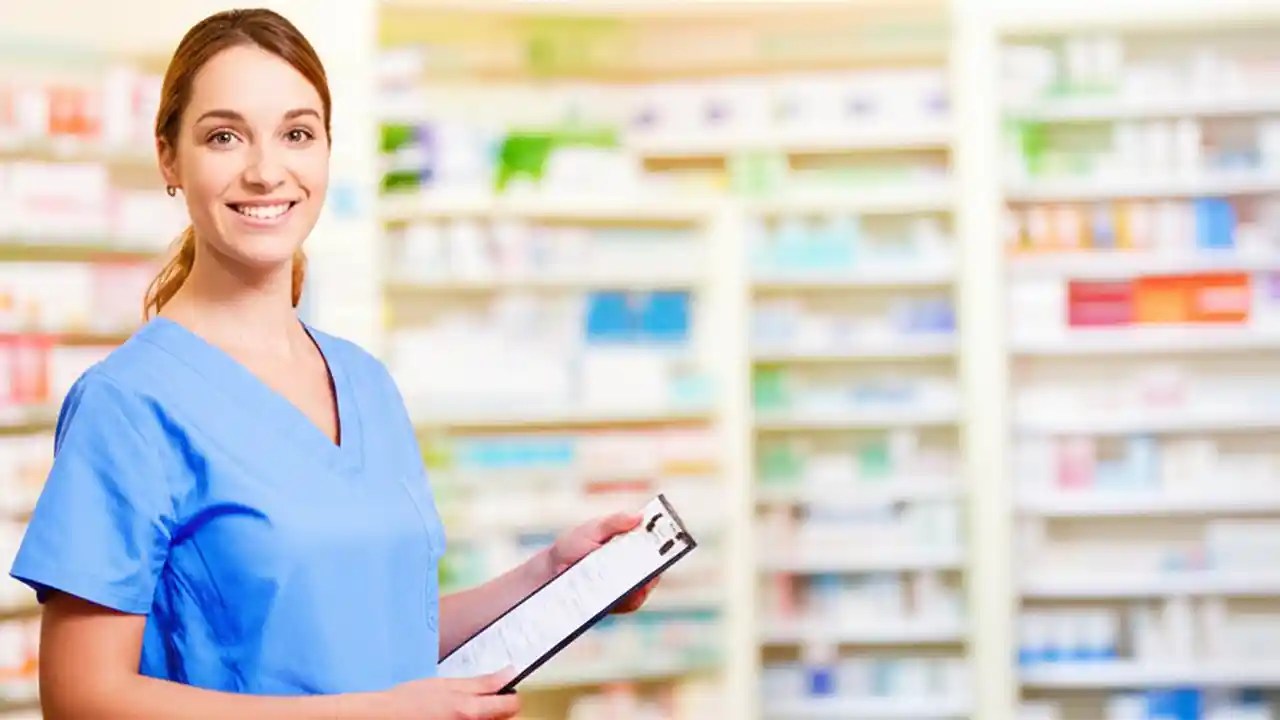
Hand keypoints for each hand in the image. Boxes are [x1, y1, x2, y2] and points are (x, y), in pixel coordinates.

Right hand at [377, 670, 519, 719]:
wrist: (384, 717)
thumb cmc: (409, 700)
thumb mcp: (447, 684)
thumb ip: (482, 683)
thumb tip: (508, 674)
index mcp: (469, 711)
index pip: (512, 706)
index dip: (512, 695)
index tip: (507, 691)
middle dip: (501, 710)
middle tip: (487, 701)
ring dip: (488, 717)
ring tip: (468, 710)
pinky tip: (457, 717)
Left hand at [545, 512, 659, 613]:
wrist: (551, 571)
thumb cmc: (573, 544)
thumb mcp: (593, 528)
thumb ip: (614, 522)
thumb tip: (639, 516)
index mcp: (630, 542)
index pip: (654, 541)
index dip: (665, 540)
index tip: (668, 539)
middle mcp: (633, 563)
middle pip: (655, 564)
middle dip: (658, 563)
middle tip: (656, 560)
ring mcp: (627, 584)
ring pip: (646, 585)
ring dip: (646, 582)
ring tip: (643, 578)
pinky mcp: (619, 602)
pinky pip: (633, 602)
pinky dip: (632, 598)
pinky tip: (630, 592)